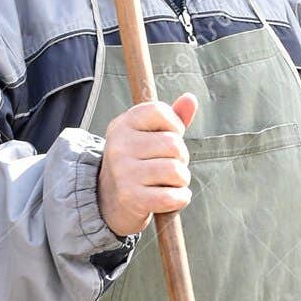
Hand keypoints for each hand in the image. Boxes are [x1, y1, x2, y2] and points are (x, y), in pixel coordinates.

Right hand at [98, 93, 197, 238]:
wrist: (109, 201)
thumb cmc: (137, 164)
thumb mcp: (147, 136)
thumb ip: (170, 119)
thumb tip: (190, 99)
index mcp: (123, 124)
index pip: (160, 111)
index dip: (175, 126)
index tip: (171, 138)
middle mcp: (120, 145)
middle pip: (173, 144)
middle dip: (182, 157)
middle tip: (173, 166)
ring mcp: (124, 172)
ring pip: (175, 170)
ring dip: (182, 180)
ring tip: (172, 182)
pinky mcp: (131, 197)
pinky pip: (171, 197)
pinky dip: (181, 198)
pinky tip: (175, 197)